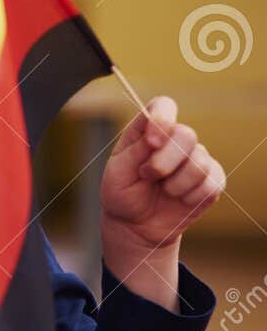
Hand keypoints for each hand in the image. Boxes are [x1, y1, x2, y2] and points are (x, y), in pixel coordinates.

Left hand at [101, 96, 224, 251]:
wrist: (136, 225)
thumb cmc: (122, 193)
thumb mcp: (118, 172)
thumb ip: (136, 151)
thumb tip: (156, 134)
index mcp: (148, 131)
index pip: (164, 106)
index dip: (162, 118)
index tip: (152, 141)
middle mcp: (175, 140)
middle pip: (186, 135)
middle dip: (165, 161)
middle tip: (147, 176)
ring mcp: (196, 158)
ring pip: (200, 162)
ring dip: (175, 184)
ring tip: (162, 190)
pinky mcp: (212, 180)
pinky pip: (211, 184)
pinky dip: (190, 197)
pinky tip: (178, 200)